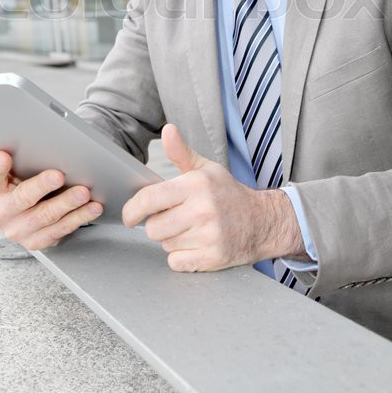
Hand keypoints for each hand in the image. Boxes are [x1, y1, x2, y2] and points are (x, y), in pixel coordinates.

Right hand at [0, 150, 102, 250]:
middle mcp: (0, 213)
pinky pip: (60, 230)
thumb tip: (45, 143)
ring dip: (67, 204)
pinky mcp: (35, 242)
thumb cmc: (23, 182)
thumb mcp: (16, 169)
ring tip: (84, 192)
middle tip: (59, 175)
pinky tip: (91, 209)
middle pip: (22, 198)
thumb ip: (23, 158)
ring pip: (45, 216)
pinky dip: (78, 218)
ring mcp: (17, 230)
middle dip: (42, 186)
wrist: (24, 212)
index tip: (4, 156)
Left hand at [122, 124, 304, 271]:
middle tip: (174, 218)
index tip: (130, 216)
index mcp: (196, 185)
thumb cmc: (228, 194)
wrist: (261, 221)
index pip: (150, 199)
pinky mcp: (213, 258)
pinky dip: (181, 257)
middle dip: (158, 225)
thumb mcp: (206, 169)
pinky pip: (176, 262)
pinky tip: (196, 244)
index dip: (132, 209)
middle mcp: (202, 210)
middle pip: (153, 228)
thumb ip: (181, 152)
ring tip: (191, 229)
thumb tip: (167, 130)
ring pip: (165, 245)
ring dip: (172, 240)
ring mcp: (208, 236)